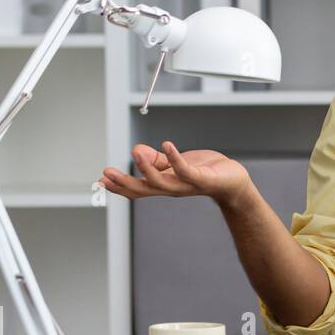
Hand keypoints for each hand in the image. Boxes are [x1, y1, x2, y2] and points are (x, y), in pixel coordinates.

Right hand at [98, 141, 251, 205]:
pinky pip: (185, 170)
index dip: (119, 186)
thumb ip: (156, 160)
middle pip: (144, 189)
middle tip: (106, 173)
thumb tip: (135, 151)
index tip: (101, 180)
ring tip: (136, 154)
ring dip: (147, 169)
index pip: (138, 189)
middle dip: (124, 182)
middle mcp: (172, 188)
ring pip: (162, 182)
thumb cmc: (204, 171)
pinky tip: (166, 145)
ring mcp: (186, 185)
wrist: (232, 181)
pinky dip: (175, 157)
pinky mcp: (201, 178)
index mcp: (164, 184)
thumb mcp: (175, 163)